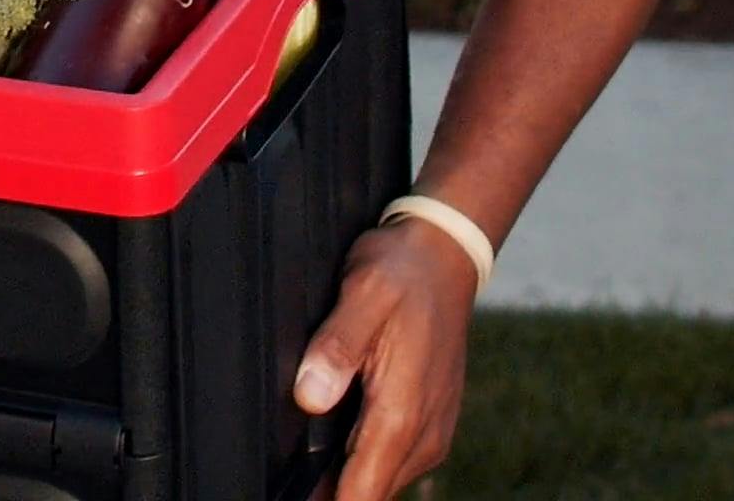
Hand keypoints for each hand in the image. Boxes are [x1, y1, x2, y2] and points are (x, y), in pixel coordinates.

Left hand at [296, 219, 478, 500]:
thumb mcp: (363, 294)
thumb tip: (310, 398)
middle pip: (368, 493)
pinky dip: (364, 461)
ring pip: (381, 482)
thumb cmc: (402, 273)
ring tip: (303, 464)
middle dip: (327, 490)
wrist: (445, 256)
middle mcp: (423, 433)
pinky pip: (393, 462)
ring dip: (346, 478)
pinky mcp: (431, 424)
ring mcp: (431, 432)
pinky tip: (335, 443)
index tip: (293, 496)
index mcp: (403, 411)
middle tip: (288, 477)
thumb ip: (336, 347)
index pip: (362, 492)